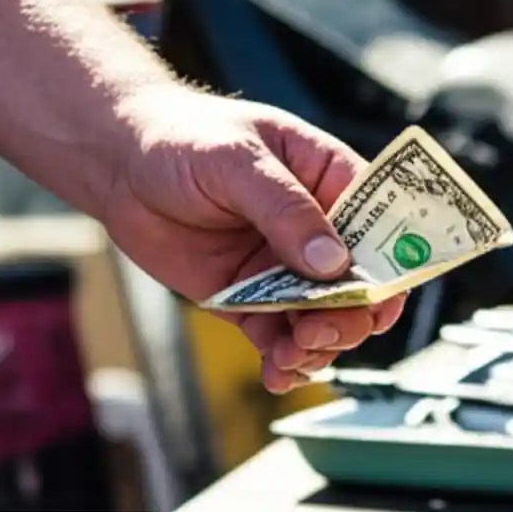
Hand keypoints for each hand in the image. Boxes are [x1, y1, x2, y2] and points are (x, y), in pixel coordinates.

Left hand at [100, 87, 405, 392]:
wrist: (120, 162)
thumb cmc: (185, 136)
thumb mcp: (239, 160)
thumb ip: (285, 209)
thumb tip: (331, 263)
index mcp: (333, 182)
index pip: (384, 226)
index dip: (392, 264)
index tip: (378, 297)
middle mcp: (319, 229)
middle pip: (361, 285)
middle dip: (352, 316)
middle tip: (320, 329)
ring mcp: (286, 267)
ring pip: (326, 319)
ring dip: (319, 345)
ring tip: (292, 355)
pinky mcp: (250, 298)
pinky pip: (278, 338)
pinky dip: (284, 362)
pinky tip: (277, 375)